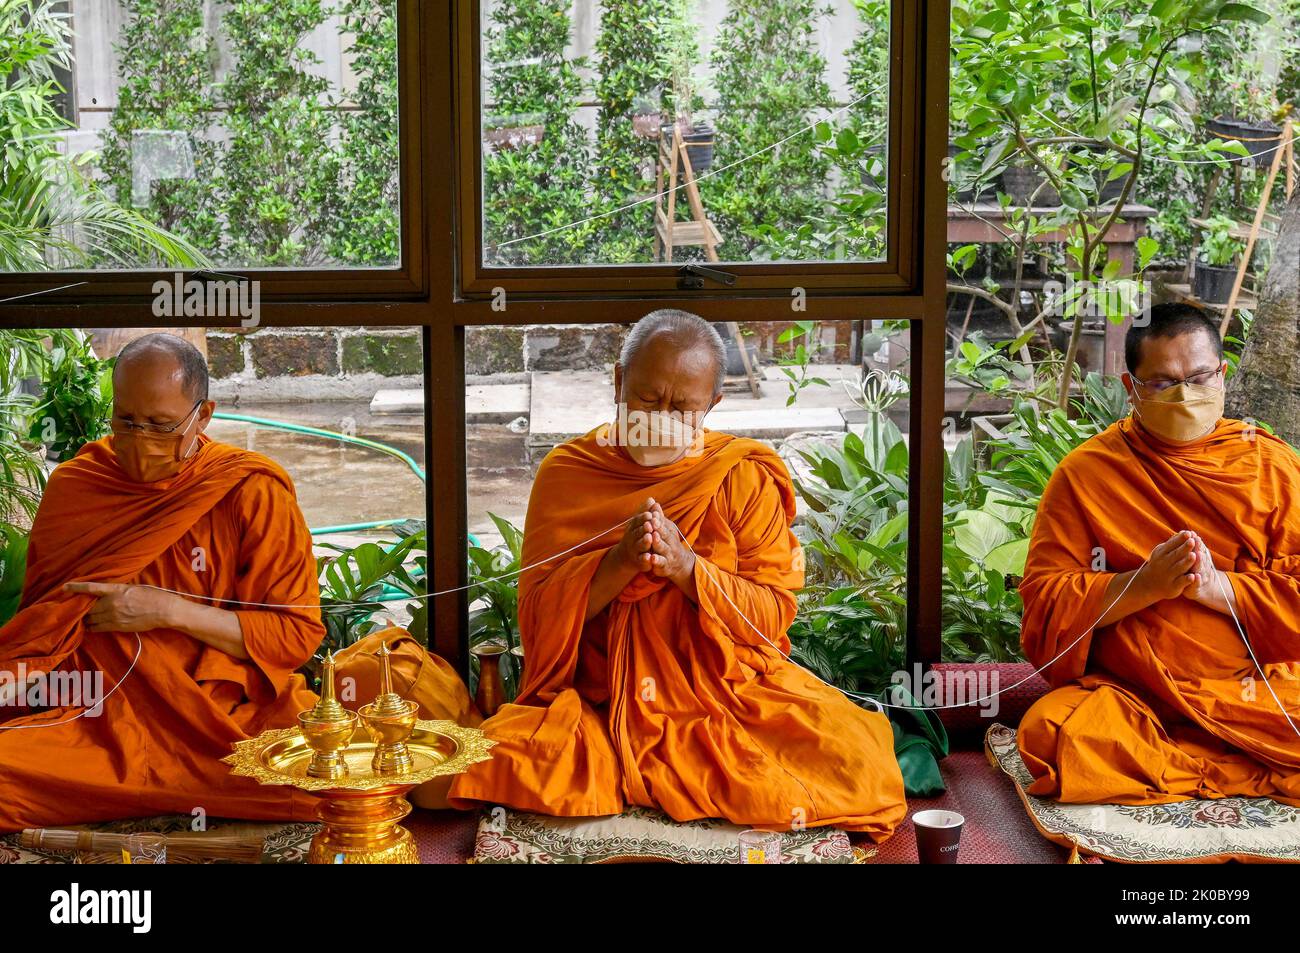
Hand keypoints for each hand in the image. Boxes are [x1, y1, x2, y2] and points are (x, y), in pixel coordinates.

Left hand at [64, 581, 184, 632]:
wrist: (164, 610)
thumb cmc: (152, 596)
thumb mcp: (133, 588)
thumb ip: (117, 590)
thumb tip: (104, 593)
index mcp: (116, 590)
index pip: (91, 588)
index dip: (76, 587)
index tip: (64, 587)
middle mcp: (112, 603)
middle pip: (88, 607)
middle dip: (81, 607)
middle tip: (76, 607)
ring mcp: (114, 616)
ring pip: (91, 618)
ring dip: (86, 618)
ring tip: (83, 617)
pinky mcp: (117, 626)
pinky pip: (97, 628)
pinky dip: (92, 627)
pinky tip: (91, 626)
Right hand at [613, 499, 657, 572]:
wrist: (628, 556)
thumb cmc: (637, 536)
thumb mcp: (640, 524)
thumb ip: (646, 512)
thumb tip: (652, 499)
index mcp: (633, 528)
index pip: (636, 521)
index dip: (643, 518)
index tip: (649, 514)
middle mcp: (631, 538)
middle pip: (637, 533)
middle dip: (643, 529)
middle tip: (649, 525)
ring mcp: (634, 550)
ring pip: (639, 546)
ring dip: (644, 542)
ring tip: (649, 537)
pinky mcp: (639, 561)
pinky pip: (641, 560)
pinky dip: (645, 559)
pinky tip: (649, 557)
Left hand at [645, 500, 694, 584]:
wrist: (680, 564)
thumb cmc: (668, 543)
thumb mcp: (665, 529)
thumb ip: (658, 517)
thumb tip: (653, 502)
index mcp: (670, 532)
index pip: (664, 524)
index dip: (658, 519)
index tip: (653, 513)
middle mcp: (671, 542)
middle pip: (665, 534)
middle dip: (659, 528)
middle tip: (652, 522)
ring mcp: (668, 554)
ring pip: (663, 548)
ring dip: (658, 543)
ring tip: (653, 537)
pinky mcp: (664, 566)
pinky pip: (661, 563)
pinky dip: (657, 561)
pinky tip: (651, 558)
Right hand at [1133, 531, 1196, 602]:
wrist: (1148, 585)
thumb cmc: (1159, 564)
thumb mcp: (1162, 553)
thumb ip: (1173, 543)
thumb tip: (1184, 531)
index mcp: (1161, 554)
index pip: (1171, 545)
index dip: (1180, 539)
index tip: (1189, 533)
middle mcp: (1163, 564)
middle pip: (1176, 555)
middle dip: (1184, 548)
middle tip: (1192, 541)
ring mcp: (1168, 576)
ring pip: (1179, 568)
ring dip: (1186, 562)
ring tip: (1194, 556)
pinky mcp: (1173, 587)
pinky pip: (1180, 583)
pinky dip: (1186, 580)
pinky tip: (1193, 577)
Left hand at [1183, 534, 1227, 607]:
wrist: (1201, 588)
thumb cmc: (1195, 568)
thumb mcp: (1195, 557)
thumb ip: (1194, 547)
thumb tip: (1190, 532)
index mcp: (1199, 559)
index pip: (1197, 549)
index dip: (1196, 542)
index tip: (1192, 534)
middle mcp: (1201, 567)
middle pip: (1200, 556)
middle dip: (1198, 548)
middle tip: (1196, 541)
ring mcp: (1200, 577)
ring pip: (1200, 569)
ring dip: (1199, 562)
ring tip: (1198, 554)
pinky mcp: (1196, 587)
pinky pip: (1197, 584)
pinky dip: (1197, 580)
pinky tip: (1197, 577)